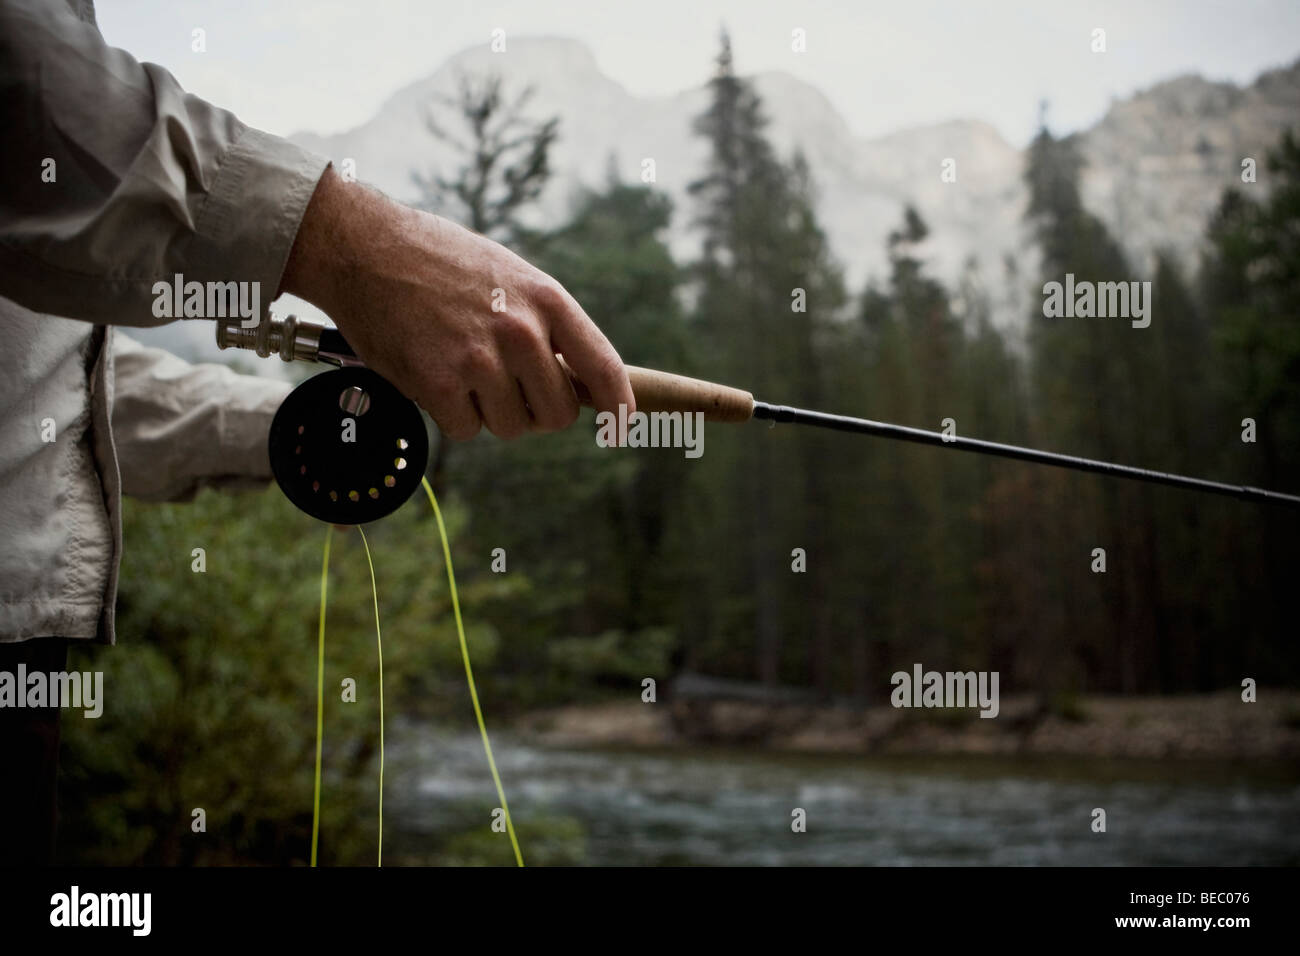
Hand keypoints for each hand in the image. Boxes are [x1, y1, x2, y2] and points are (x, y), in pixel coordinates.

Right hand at [278, 165, 633, 439]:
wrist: (366, 247)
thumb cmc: (440, 262)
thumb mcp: (511, 275)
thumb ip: (547, 326)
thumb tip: (581, 386)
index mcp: (547, 300)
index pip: (603, 367)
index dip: (618, 407)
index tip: (619, 428)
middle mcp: (521, 331)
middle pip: (557, 414)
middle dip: (536, 411)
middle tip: (506, 386)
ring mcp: (480, 360)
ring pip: (511, 427)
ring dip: (489, 411)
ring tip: (460, 366)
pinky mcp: (438, 384)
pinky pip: (466, 430)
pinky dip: (451, 414)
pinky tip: (433, 373)